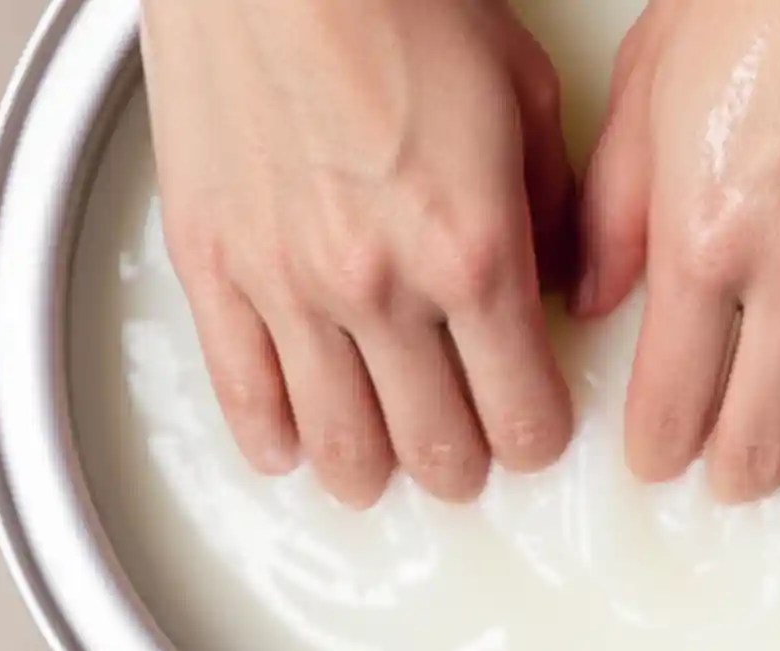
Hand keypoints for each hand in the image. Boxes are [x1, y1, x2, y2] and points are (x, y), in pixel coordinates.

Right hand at [141, 0, 574, 506]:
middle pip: (436, 441)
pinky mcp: (214, 268)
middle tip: (470, 462)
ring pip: (339, 439)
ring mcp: (289, 285)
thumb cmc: (397, 0)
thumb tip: (566, 285)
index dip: (538, 438)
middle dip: (465, 467)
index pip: (523, 407)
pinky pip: (242, 390)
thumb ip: (557, 209)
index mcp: (475, 249)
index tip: (537, 435)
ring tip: (386, 473)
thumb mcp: (528, 94)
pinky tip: (292, 451)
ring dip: (374, 473)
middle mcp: (382, 287)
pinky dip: (272, 439)